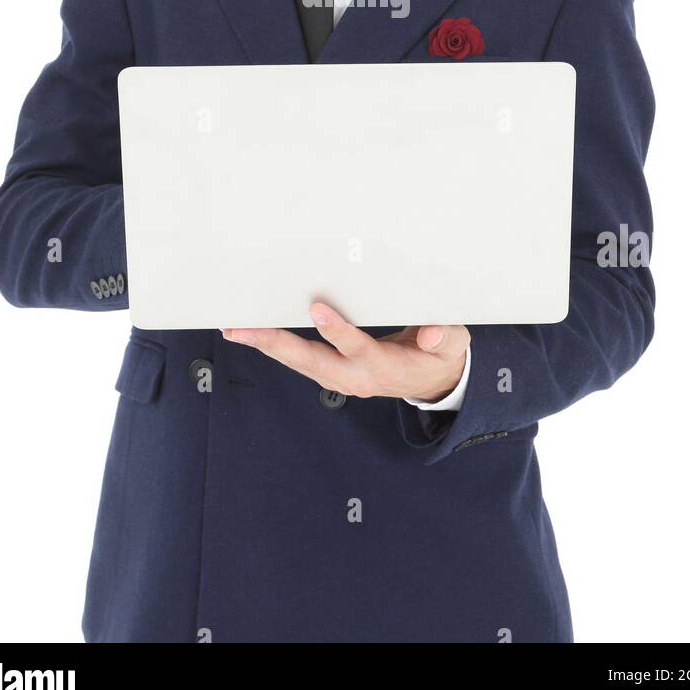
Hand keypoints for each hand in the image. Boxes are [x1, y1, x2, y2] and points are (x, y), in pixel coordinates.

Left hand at [222, 303, 470, 401]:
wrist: (433, 382)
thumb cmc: (440, 355)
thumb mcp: (453, 345)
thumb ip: (445, 337)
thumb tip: (432, 334)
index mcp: (387, 368)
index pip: (359, 350)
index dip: (339, 332)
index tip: (318, 308)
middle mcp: (358, 378)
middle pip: (313, 363)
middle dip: (276, 345)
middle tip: (244, 329)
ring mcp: (342, 378)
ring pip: (299, 363)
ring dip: (266, 346)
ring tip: (236, 329)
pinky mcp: (333, 373)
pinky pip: (299, 361)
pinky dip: (275, 347)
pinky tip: (253, 333)